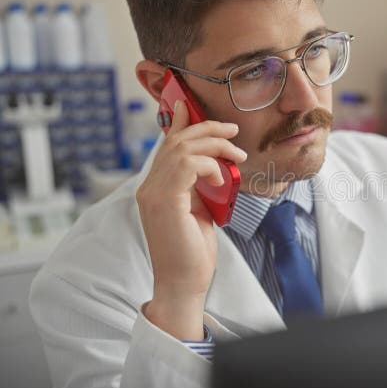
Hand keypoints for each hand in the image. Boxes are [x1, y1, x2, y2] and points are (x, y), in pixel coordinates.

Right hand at [136, 99, 246, 339]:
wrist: (184, 282)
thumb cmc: (193, 251)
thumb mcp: (199, 209)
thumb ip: (198, 186)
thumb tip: (212, 165)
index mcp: (156, 187)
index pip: (165, 146)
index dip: (177, 122)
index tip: (187, 105)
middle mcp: (149, 187)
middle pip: (175, 141)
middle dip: (206, 129)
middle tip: (233, 130)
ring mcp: (153, 193)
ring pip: (183, 149)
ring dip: (215, 145)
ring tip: (237, 155)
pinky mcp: (165, 201)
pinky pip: (187, 165)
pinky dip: (209, 165)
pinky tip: (222, 178)